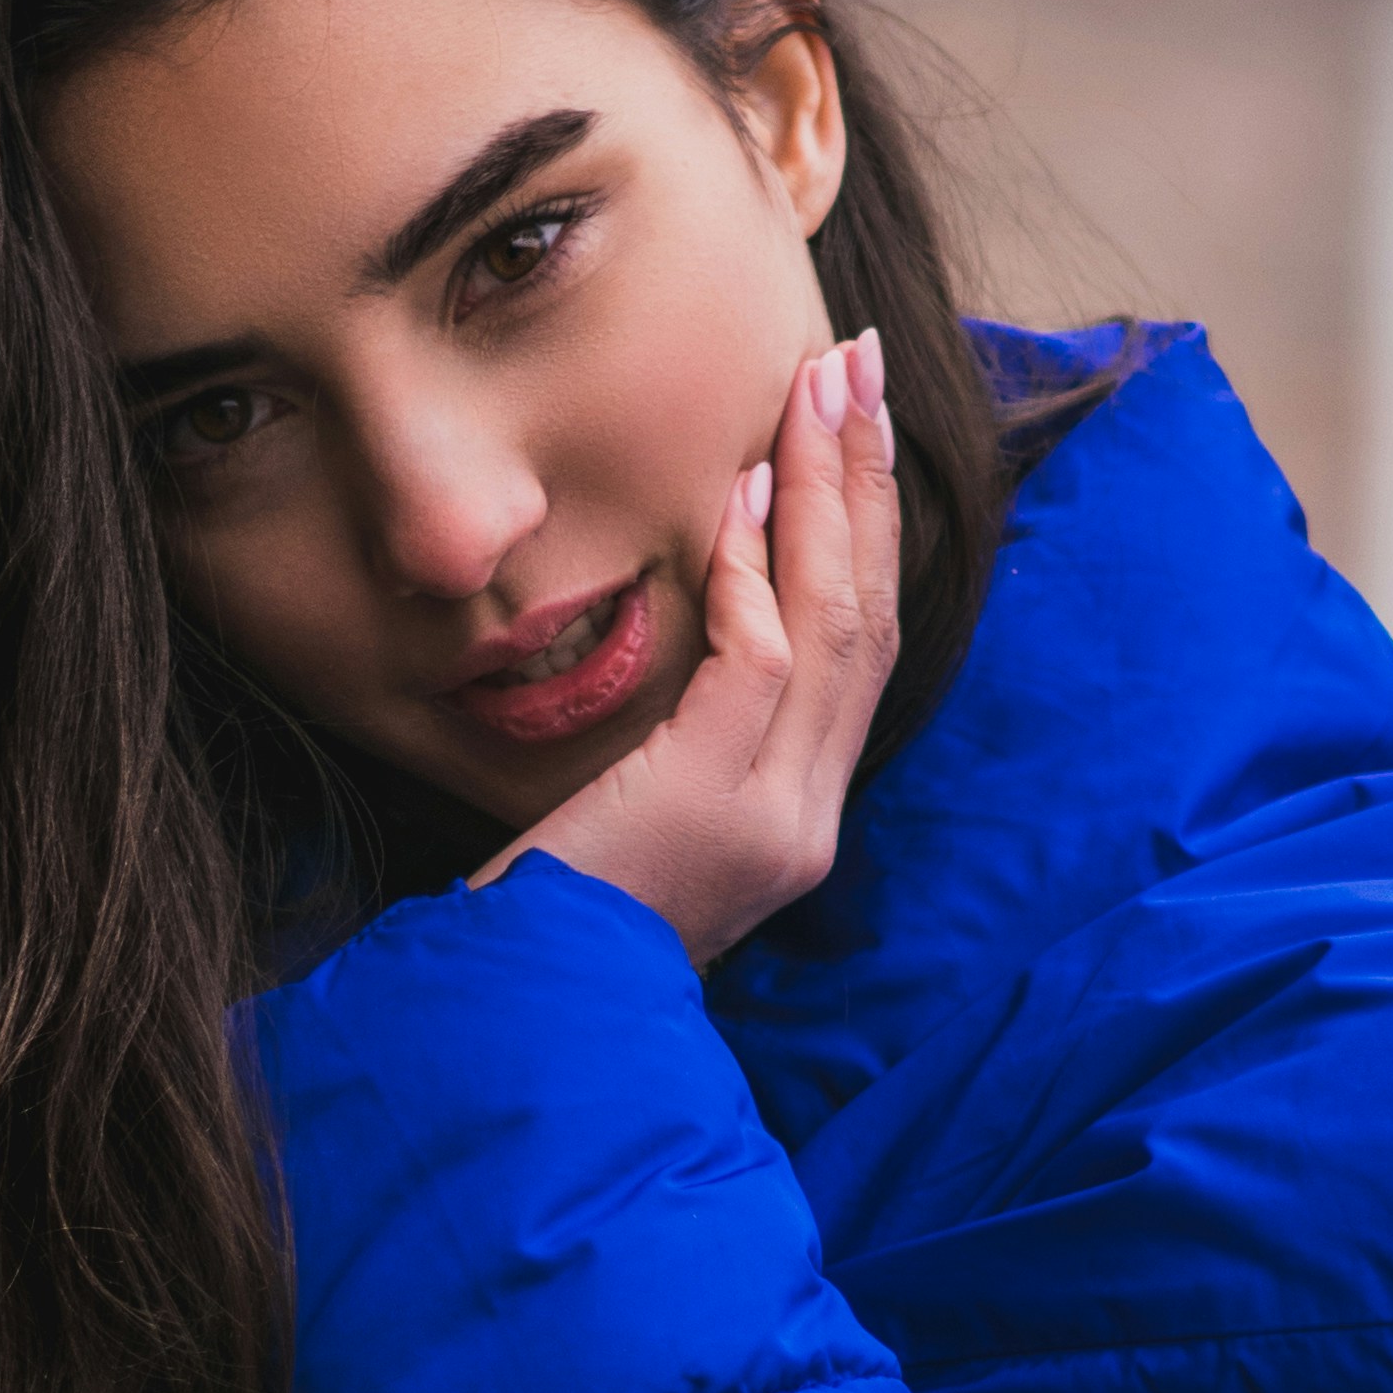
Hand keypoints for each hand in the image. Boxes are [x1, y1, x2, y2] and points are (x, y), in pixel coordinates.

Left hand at [482, 329, 899, 966]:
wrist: (522, 1028)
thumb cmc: (552, 924)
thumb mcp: (638, 816)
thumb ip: (691, 730)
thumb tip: (714, 598)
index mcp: (795, 816)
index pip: (856, 647)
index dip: (863, 529)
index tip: (851, 424)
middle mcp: (807, 818)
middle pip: (870, 616)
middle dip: (866, 479)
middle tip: (855, 363)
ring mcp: (776, 817)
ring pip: (835, 623)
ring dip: (828, 493)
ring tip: (821, 386)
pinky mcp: (718, 804)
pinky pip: (759, 661)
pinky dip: (754, 570)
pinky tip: (740, 493)